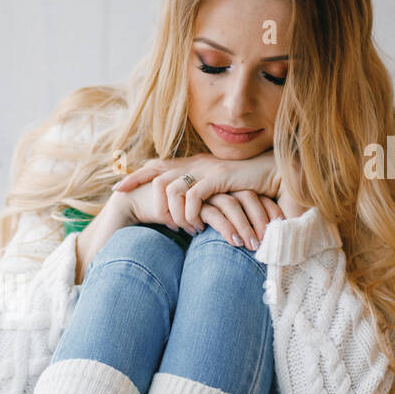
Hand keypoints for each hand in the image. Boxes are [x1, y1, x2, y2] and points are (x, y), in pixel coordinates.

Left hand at [111, 151, 283, 248]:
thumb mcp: (218, 193)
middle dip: (142, 191)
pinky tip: (195, 226)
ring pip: (171, 188)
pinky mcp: (219, 178)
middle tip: (138, 210)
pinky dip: (189, 213)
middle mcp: (196, 163)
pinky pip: (193, 195)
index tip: (117, 189)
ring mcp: (206, 169)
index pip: (157, 166)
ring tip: (182, 230)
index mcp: (193, 165)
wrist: (277, 174)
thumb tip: (182, 215)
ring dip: (173, 213)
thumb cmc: (249, 187)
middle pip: (156, 173)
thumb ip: (200, 199)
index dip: (136, 176)